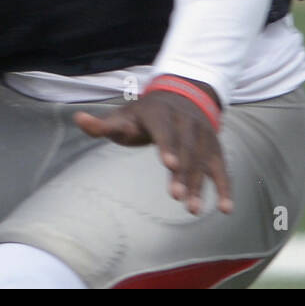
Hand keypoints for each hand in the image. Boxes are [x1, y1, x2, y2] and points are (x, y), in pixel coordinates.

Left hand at [74, 80, 231, 215]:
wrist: (180, 96)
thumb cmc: (145, 114)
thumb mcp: (123, 115)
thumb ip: (102, 124)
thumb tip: (78, 119)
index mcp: (159, 112)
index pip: (165, 130)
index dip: (168, 146)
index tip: (169, 164)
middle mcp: (185, 121)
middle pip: (186, 148)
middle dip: (183, 173)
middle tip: (177, 197)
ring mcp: (203, 135)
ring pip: (204, 160)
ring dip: (200, 185)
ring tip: (193, 208)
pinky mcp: (215, 148)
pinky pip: (222, 168)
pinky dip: (226, 187)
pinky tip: (226, 209)